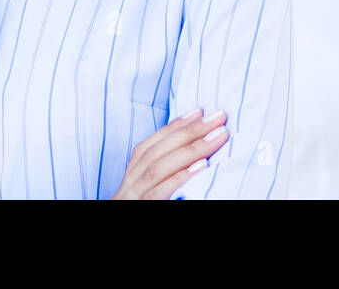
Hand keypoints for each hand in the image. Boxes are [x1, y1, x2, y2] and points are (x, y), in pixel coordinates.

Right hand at [111, 108, 227, 199]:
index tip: (200, 110)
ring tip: (217, 137)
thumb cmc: (141, 207)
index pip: (152, 144)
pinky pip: (158, 195)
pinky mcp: (141, 210)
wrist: (119, 229)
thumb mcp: (147, 191)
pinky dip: (180, 178)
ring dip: (190, 149)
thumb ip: (163, 172)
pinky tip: (201, 168)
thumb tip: (194, 151)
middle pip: (157, 151)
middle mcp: (129, 184)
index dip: (175, 126)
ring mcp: (133, 198)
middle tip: (219, 117)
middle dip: (190, 131)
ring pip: (158, 168)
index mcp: (131, 175)